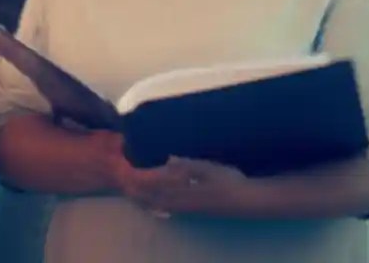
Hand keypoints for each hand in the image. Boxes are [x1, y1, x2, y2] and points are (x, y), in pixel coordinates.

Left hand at [113, 156, 250, 217]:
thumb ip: (187, 165)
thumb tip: (169, 158)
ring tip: (134, 192)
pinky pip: (168, 209)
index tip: (129, 169)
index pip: (155, 182)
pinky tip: (156, 204)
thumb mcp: (208, 168)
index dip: (141, 177)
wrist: (244, 201)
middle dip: (137, 190)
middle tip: (124, 182)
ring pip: (159, 204)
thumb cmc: (228, 182)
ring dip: (145, 198)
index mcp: (183, 188)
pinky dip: (157, 205)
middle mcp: (180, 200)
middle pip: (152, 196)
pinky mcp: (192, 211)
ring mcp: (186, 208)